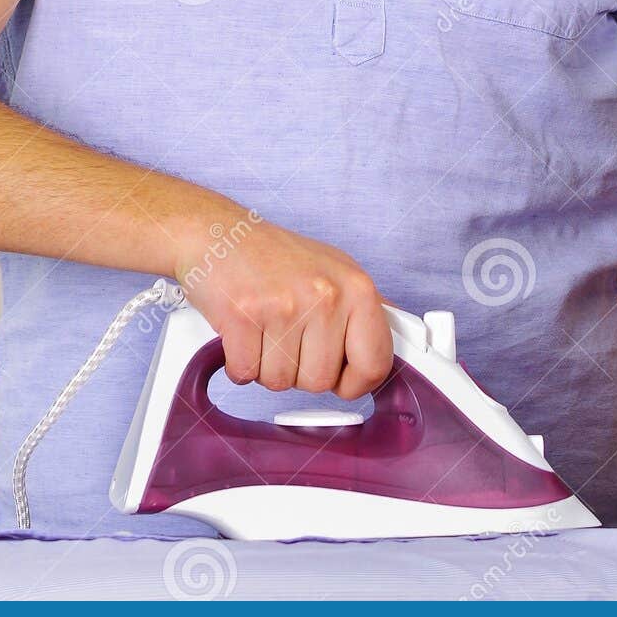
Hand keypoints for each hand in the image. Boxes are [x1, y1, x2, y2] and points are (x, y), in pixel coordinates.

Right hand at [173, 211, 392, 399]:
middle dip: (299, 369)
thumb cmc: (275, 257)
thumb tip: (397, 344)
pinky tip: (242, 331)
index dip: (355, 381)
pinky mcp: (243, 317)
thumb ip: (363, 311)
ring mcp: (284, 305)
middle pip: (321, 381)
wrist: (219, 234)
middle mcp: (326, 295)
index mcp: (356, 287)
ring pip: (281, 382)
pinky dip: (239, 363)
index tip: (339, 373)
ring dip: (267, 365)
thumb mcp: (334, 271)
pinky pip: (246, 374)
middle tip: (286, 333)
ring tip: (264, 326)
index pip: (376, 364)